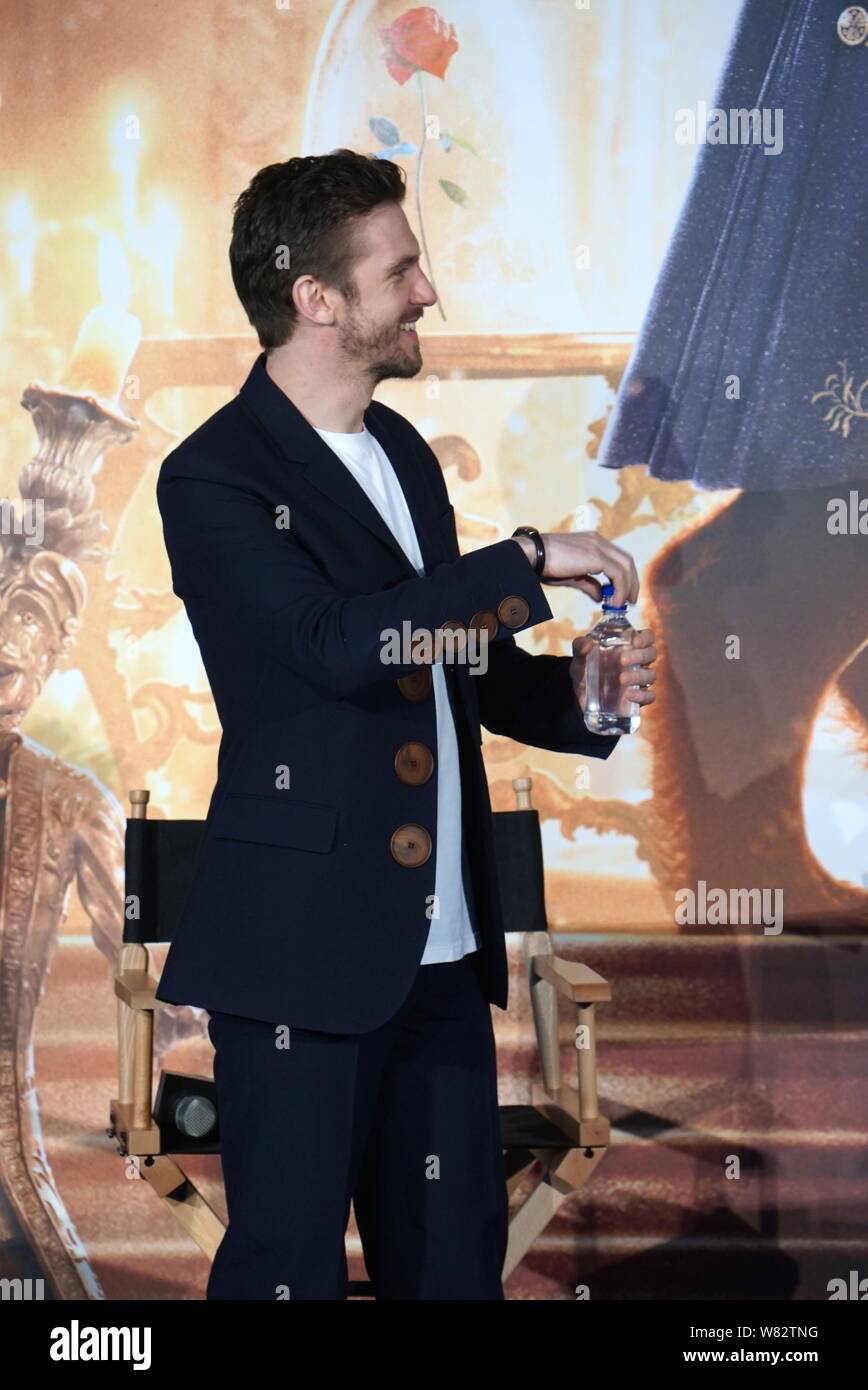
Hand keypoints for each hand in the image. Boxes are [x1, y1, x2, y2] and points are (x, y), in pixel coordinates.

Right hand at [514, 531, 638, 606]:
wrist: (533, 555)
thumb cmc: (546, 565)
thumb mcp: (572, 577)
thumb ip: (589, 585)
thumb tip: (600, 597)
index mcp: (593, 542)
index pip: (618, 558)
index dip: (625, 576)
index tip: (624, 593)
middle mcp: (598, 541)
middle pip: (627, 560)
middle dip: (632, 582)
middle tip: (630, 600)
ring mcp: (598, 546)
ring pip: (626, 566)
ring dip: (628, 587)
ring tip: (623, 604)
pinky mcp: (596, 556)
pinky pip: (618, 574)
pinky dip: (621, 588)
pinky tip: (614, 601)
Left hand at [569, 627, 658, 714]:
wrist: (580, 693)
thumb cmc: (585, 668)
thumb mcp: (579, 656)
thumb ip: (580, 646)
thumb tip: (588, 644)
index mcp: (628, 646)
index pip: (647, 637)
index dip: (645, 637)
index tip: (634, 642)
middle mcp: (637, 662)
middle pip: (651, 654)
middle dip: (639, 656)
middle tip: (622, 660)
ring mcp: (638, 680)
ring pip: (651, 675)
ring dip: (638, 676)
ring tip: (621, 679)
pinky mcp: (637, 698)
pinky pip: (649, 696)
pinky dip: (642, 696)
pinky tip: (628, 695)